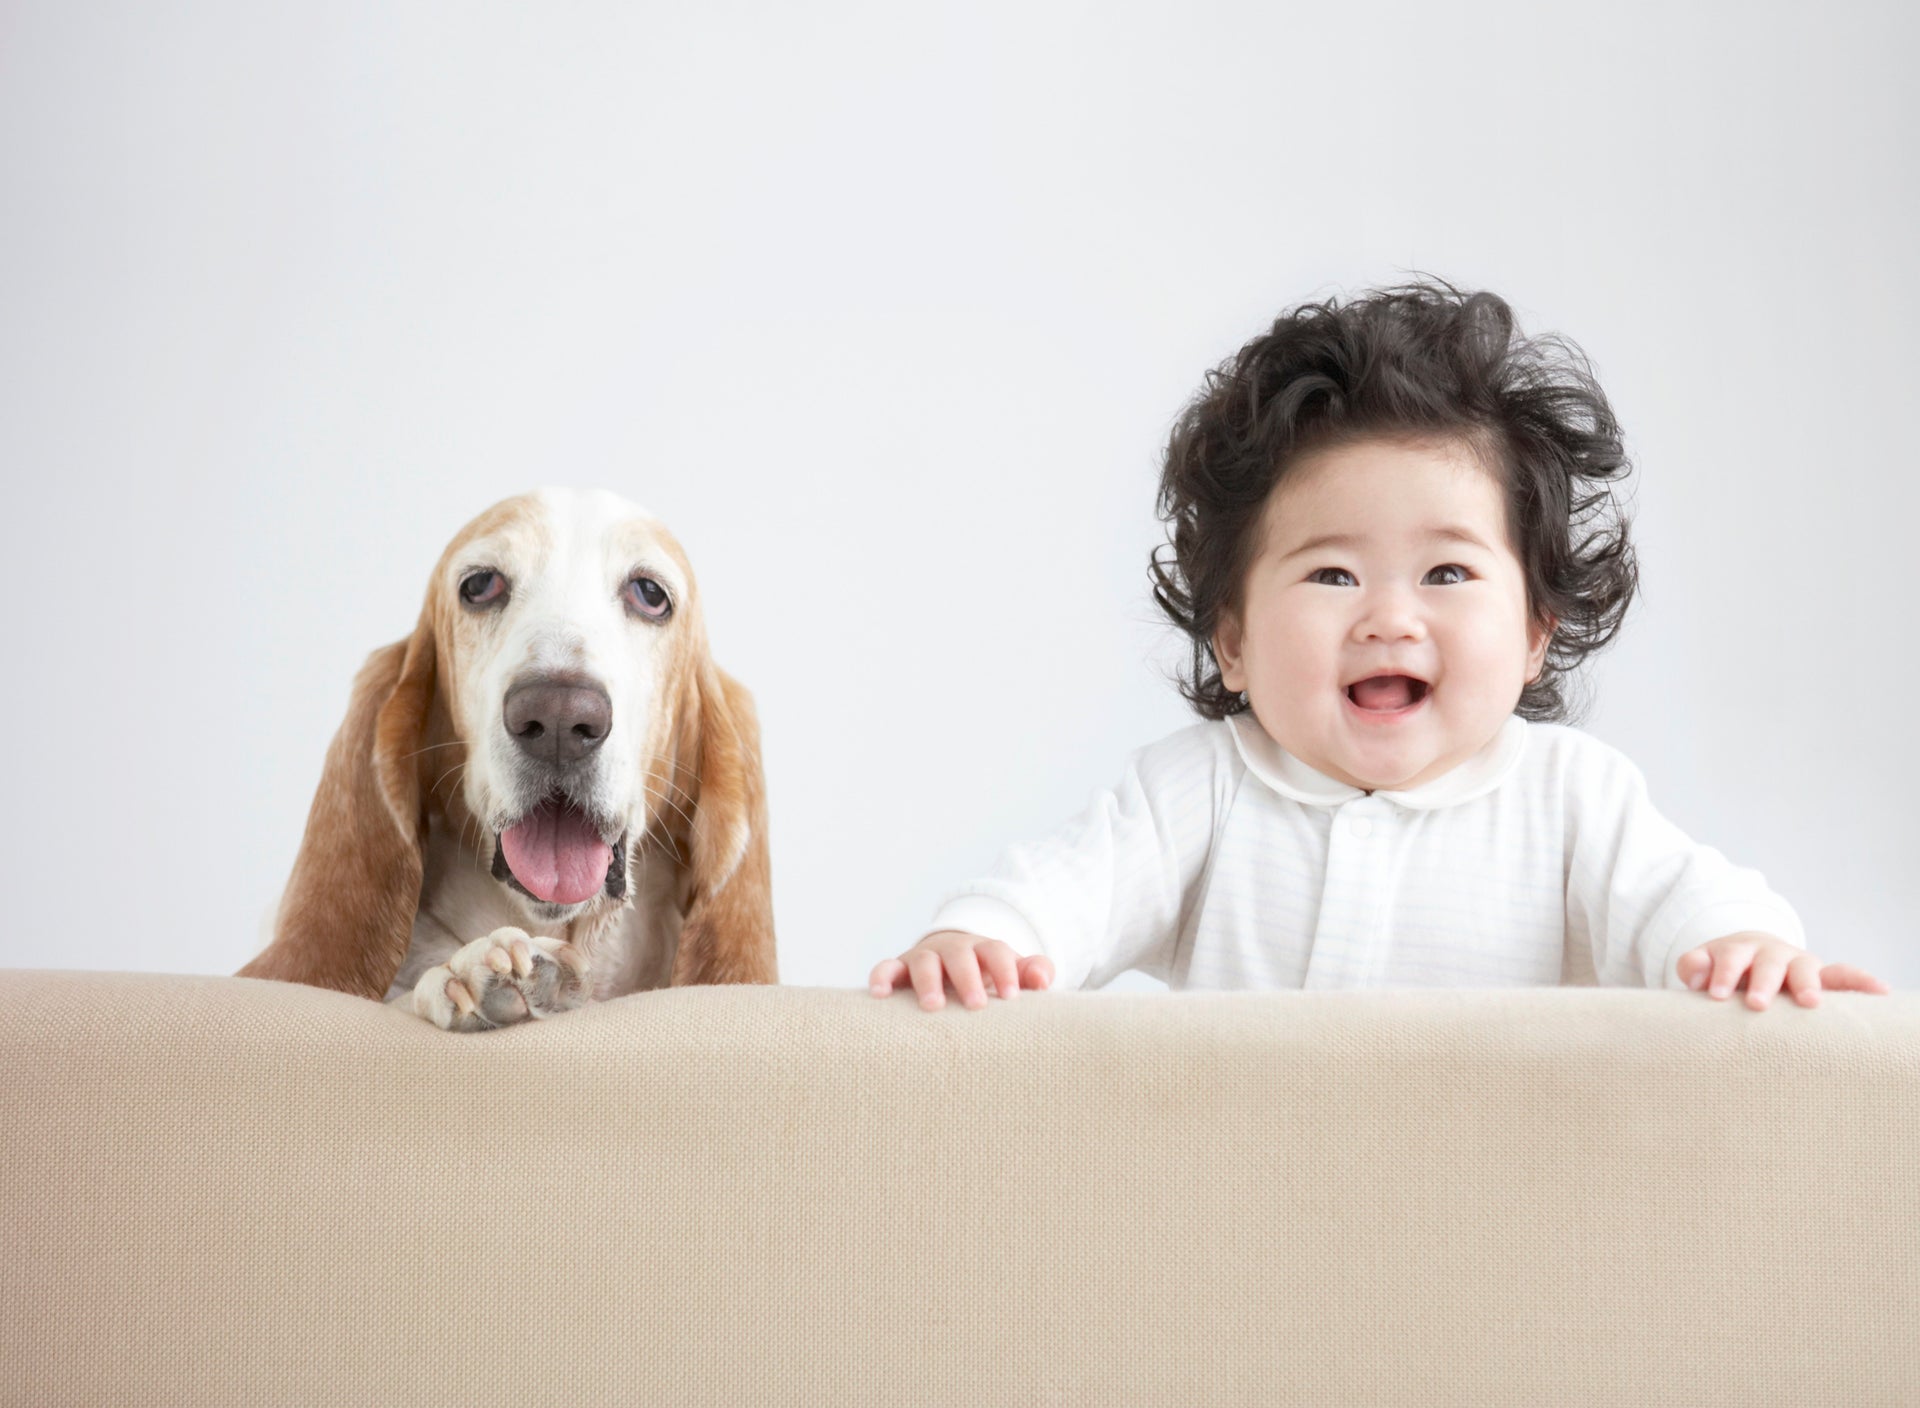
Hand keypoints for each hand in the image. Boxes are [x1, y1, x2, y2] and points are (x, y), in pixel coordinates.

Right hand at [868, 930, 1055, 1010]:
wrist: (951, 966)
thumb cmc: (987, 978)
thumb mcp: (1012, 974)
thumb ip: (1033, 973)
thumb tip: (1043, 981)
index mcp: (983, 950)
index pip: (996, 952)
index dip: (1005, 971)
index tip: (1012, 997)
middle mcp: (953, 949)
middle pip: (959, 954)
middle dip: (968, 977)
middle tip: (976, 1006)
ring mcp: (924, 957)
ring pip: (923, 961)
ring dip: (928, 981)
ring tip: (933, 1006)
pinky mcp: (899, 968)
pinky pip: (886, 968)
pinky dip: (881, 977)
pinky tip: (880, 995)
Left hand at [1675, 932, 1890, 1010]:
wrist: (1749, 959)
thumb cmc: (1722, 971)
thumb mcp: (1702, 967)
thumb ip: (1694, 967)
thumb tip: (1695, 978)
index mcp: (1739, 950)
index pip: (1731, 958)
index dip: (1723, 974)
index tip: (1716, 994)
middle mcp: (1771, 953)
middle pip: (1768, 963)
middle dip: (1763, 982)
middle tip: (1757, 1004)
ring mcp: (1798, 964)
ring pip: (1804, 968)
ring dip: (1806, 983)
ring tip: (1809, 1002)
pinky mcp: (1821, 977)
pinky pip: (1844, 976)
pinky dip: (1860, 980)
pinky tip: (1879, 990)